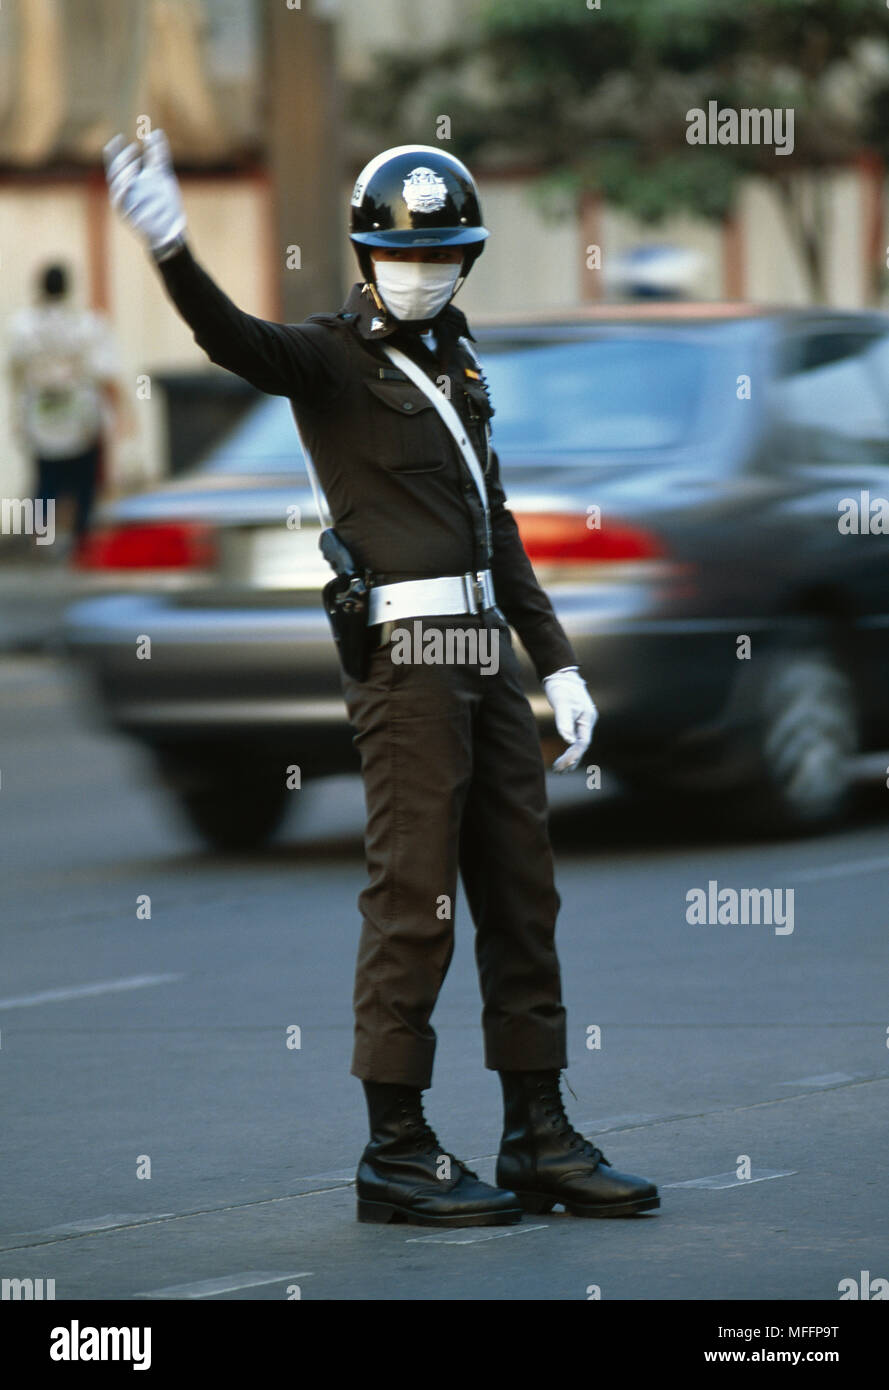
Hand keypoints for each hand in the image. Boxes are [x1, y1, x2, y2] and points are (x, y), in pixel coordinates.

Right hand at [103, 128, 185, 254]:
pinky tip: (131, 183)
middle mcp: (123, 191)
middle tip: (134, 150)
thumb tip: (154, 132)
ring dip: (124, 173)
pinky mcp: (127, 216)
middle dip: (123, 160)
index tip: (119, 138)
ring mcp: (124, 204)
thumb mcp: (162, 174)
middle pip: (115, 172)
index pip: (117, 163)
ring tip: (136, 163)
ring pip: (116, 186)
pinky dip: (125, 192)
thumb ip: (157, 154)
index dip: (115, 151)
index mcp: (129, 180)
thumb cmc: (165, 201)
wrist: (171, 227)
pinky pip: (121, 203)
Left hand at [542, 666, 597, 772]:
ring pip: (580, 744)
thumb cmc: (562, 687)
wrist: (561, 674)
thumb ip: (564, 722)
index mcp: (588, 718)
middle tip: (558, 771)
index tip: (561, 765)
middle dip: (571, 760)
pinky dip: (570, 749)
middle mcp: (588, 721)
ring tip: (560, 770)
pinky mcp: (578, 720)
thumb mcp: (562, 703)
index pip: (582, 743)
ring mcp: (584, 721)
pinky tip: (564, 757)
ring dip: (571, 758)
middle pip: (582, 746)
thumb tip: (568, 741)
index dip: (573, 756)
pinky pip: (576, 739)